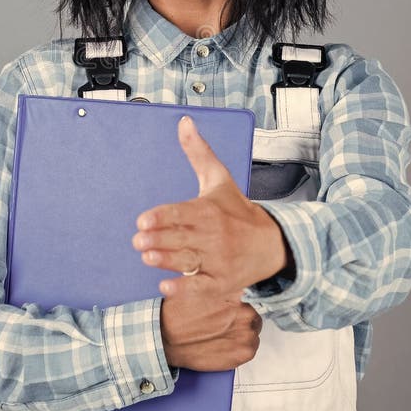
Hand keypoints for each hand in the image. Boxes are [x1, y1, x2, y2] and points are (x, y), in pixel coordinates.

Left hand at [132, 115, 292, 297]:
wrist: (272, 243)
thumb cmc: (237, 210)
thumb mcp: (219, 178)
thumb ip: (198, 152)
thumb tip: (183, 121)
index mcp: (210, 210)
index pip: (182, 213)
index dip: (162, 217)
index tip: (143, 220)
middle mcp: (214, 235)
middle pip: (182, 238)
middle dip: (158, 240)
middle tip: (138, 241)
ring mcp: (218, 261)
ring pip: (188, 262)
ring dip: (167, 261)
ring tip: (147, 257)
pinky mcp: (221, 282)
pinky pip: (201, 288)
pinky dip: (184, 289)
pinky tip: (165, 287)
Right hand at [160, 278, 262, 370]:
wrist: (166, 337)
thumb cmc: (179, 312)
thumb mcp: (198, 286)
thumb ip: (218, 285)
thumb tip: (229, 282)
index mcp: (236, 293)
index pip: (249, 295)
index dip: (237, 303)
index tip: (229, 308)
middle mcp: (245, 312)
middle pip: (251, 314)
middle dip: (239, 318)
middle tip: (221, 323)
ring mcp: (246, 334)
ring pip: (252, 332)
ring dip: (240, 333)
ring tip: (220, 335)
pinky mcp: (243, 353)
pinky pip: (250, 349)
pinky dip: (239, 348)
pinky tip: (222, 345)